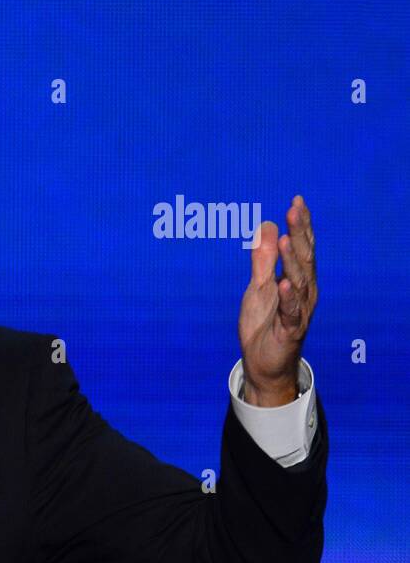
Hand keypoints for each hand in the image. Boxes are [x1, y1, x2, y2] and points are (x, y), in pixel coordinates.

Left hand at [238, 195, 317, 405]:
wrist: (263, 363)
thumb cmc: (264, 323)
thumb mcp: (257, 287)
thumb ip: (262, 260)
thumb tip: (266, 227)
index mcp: (297, 279)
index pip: (302, 247)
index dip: (300, 224)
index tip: (296, 200)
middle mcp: (304, 292)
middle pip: (304, 258)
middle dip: (300, 233)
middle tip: (294, 209)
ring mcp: (299, 310)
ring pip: (299, 282)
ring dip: (293, 260)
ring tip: (286, 239)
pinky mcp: (290, 330)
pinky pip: (291, 312)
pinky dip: (288, 297)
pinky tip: (284, 283)